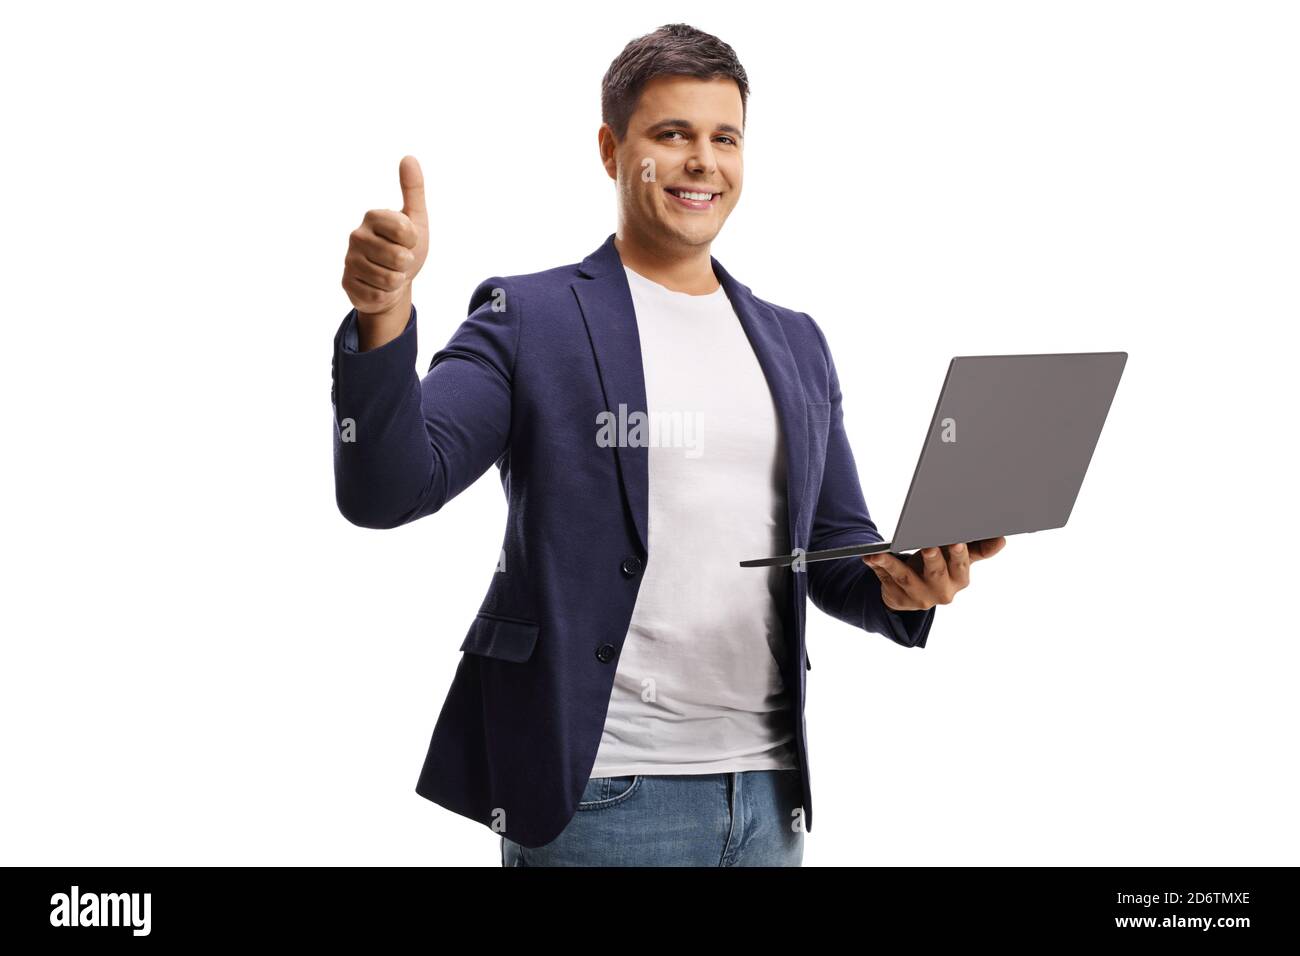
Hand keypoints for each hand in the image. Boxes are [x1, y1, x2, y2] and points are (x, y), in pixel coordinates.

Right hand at [342, 155, 429, 347]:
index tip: (407, 241)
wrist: (392, 282)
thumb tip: (409, 157)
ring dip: (397, 281)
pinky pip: (378, 296)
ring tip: (390, 273)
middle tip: (399, 261)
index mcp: (373, 216)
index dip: (414, 241)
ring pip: (389, 279)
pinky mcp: (347, 283)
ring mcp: (349, 260)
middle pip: (399, 258)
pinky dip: (386, 295)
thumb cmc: (405, 248)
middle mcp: (356, 235)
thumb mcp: (416, 219)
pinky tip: (379, 287)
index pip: (406, 231)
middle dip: (407, 264)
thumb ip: (413, 190)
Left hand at [863, 537, 1005, 611]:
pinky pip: (885, 579)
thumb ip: (977, 548)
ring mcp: (918, 597)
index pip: (961, 565)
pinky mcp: (897, 598)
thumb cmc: (938, 566)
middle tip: (929, 545)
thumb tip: (1001, 538)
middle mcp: (941, 592)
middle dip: (932, 559)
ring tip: (881, 553)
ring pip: (906, 578)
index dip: (959, 554)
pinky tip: (869, 556)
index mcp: (960, 579)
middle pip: (936, 572)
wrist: (911, 592)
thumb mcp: (957, 558)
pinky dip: (877, 567)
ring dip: (893, 564)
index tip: (956, 541)